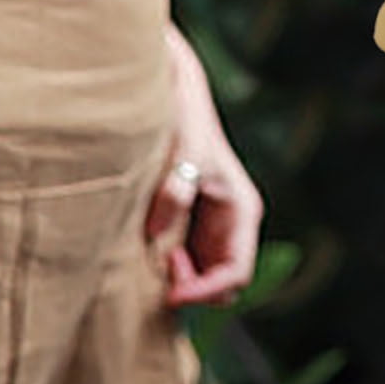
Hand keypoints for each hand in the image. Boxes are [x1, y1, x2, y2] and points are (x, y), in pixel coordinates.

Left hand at [147, 23, 264, 307]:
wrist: (171, 89)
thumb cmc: (184, 118)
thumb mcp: (184, 152)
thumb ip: (175, 192)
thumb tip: (157, 236)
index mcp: (242, 210)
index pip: (235, 273)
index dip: (204, 292)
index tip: (169, 294)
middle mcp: (230, 222)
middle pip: (220, 283)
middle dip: (191, 287)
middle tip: (157, 268)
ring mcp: (208, 224)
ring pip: (200, 275)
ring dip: (176, 279)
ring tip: (147, 256)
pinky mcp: (186, 221)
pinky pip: (182, 261)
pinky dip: (163, 265)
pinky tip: (142, 247)